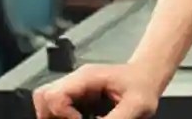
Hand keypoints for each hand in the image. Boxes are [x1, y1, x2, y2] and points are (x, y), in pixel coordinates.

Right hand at [32, 63, 160, 118]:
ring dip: (56, 116)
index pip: (54, 94)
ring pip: (45, 102)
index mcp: (88, 77)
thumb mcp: (137, 105)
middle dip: (54, 116)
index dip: (62, 114)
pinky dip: (62, 117)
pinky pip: (56, 107)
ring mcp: (74, 88)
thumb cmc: (144, 86)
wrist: (148, 77)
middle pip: (43, 97)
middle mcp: (76, 80)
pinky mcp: (75, 97)